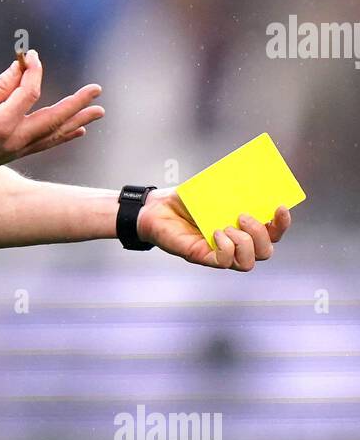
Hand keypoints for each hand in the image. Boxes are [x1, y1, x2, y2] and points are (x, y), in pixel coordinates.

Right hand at [0, 50, 104, 180]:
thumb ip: (1, 83)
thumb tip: (23, 65)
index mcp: (2, 123)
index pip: (29, 93)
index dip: (33, 72)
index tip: (31, 57)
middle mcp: (16, 139)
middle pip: (53, 118)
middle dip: (76, 103)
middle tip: (96, 90)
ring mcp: (19, 149)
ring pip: (54, 133)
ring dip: (77, 120)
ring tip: (98, 111)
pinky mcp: (18, 154)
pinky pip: (47, 144)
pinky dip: (63, 136)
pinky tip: (79, 130)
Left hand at [136, 188, 292, 268]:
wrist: (157, 208)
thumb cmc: (187, 199)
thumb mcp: (213, 188)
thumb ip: (233, 187)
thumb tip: (254, 176)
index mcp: (243, 227)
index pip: (273, 232)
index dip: (282, 223)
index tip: (280, 206)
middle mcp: (236, 243)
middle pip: (265, 251)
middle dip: (262, 234)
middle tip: (243, 215)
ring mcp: (221, 253)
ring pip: (249, 262)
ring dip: (244, 243)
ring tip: (228, 226)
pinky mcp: (203, 257)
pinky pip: (225, 263)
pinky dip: (225, 248)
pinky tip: (214, 232)